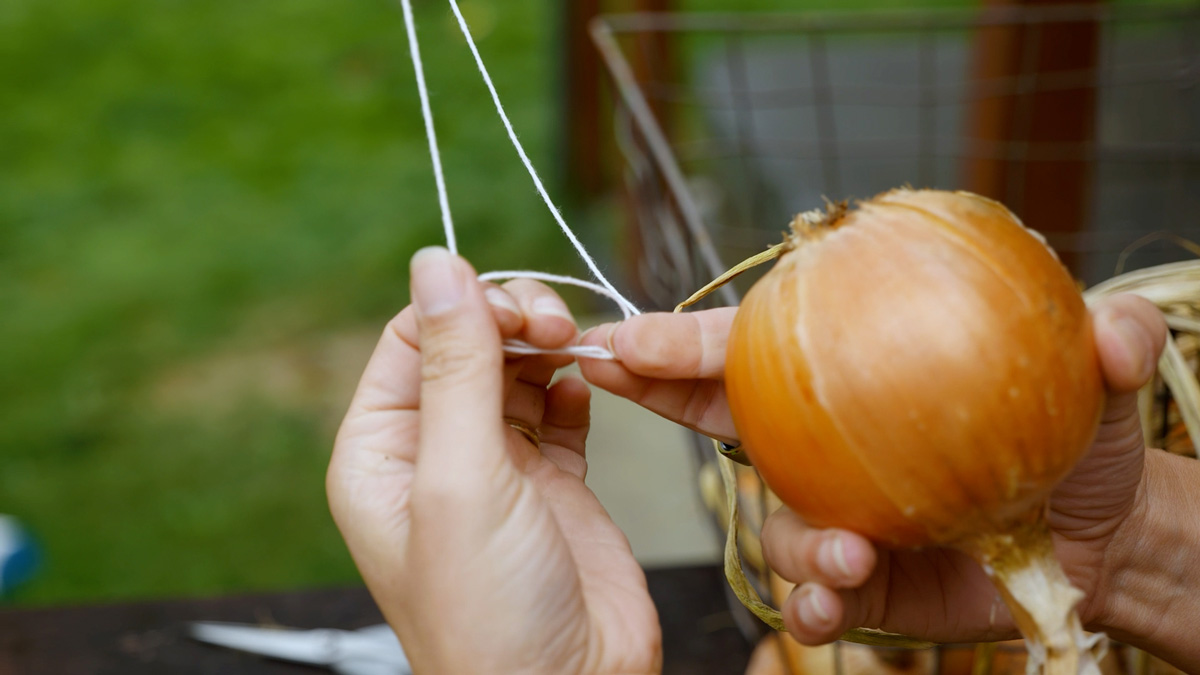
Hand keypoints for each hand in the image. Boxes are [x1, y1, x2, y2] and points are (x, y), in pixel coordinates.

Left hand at [329, 248, 660, 673]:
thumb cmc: (491, 612)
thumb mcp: (460, 477)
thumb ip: (454, 367)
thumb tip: (437, 263)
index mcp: (382, 452)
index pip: (409, 339)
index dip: (462, 306)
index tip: (514, 306)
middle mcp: (434, 453)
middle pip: (467, 343)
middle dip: (512, 319)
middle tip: (555, 325)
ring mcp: (496, 467)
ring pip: (516, 368)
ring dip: (548, 344)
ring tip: (578, 346)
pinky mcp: (554, 481)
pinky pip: (560, 408)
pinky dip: (576, 385)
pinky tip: (586, 384)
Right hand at [578, 295, 1166, 642]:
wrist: (1103, 541)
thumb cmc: (1082, 440)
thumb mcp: (1099, 383)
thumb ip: (1102, 344)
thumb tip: (1111, 329)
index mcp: (857, 373)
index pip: (761, 345)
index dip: (688, 338)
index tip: (630, 336)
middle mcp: (826, 440)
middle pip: (721, 414)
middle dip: (659, 392)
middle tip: (620, 375)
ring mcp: (834, 510)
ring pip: (774, 523)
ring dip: (793, 538)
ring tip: (844, 552)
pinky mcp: (857, 578)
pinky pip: (813, 595)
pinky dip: (814, 603)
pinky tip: (836, 607)